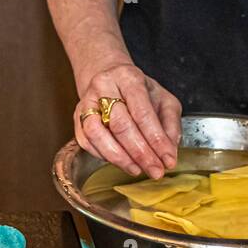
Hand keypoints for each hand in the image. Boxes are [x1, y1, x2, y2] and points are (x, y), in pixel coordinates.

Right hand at [74, 63, 181, 177]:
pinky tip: (122, 162)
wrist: (111, 78)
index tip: (168, 159)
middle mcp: (103, 87)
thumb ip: (170, 124)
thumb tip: (169, 150)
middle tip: (155, 170)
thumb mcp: (164, 99)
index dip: (156, 139)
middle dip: (140, 153)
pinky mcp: (77, 118)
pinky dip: (104, 156)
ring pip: (97, 134)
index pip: (142, 112)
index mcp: (128, 77)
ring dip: (120, 158)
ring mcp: (86, 102)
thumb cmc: (139, 91)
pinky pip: (86, 142)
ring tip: (138, 169)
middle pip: (120, 124)